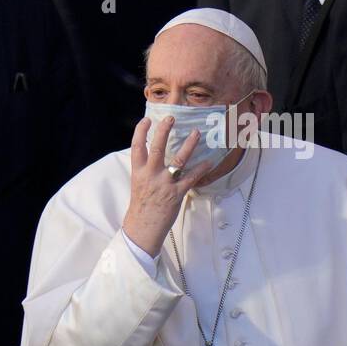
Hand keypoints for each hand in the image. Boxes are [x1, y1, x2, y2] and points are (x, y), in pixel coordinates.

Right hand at [122, 116, 214, 255]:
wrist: (143, 228)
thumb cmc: (141, 205)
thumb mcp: (139, 184)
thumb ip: (146, 169)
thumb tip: (154, 155)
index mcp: (138, 171)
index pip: (137, 146)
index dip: (140, 131)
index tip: (147, 120)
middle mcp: (150, 175)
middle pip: (157, 147)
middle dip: (164, 130)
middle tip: (171, 117)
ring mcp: (164, 184)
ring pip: (178, 160)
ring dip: (189, 145)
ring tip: (196, 132)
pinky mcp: (176, 194)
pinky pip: (191, 178)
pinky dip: (201, 169)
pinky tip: (209, 162)